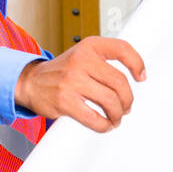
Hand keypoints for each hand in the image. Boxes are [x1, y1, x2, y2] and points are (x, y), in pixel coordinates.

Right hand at [14, 36, 146, 133]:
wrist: (31, 82)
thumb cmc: (62, 71)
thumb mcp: (83, 54)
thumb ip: (105, 60)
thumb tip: (136, 74)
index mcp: (89, 47)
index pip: (122, 49)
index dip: (137, 64)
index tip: (141, 77)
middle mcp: (81, 60)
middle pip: (119, 82)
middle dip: (127, 99)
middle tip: (126, 106)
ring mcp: (72, 81)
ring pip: (110, 101)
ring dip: (118, 114)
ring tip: (116, 117)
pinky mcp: (65, 101)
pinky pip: (94, 118)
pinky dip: (104, 125)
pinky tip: (105, 124)